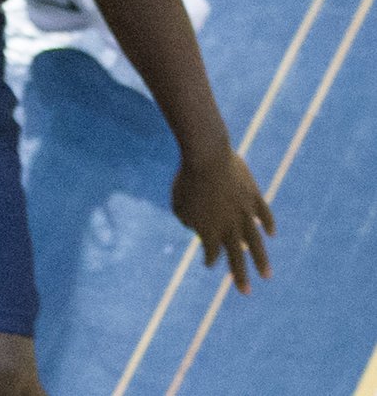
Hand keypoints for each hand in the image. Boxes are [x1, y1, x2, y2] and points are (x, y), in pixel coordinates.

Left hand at [171, 147, 272, 293]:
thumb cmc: (187, 180)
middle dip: (240, 275)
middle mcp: (230, 226)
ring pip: (255, 241)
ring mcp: (245, 212)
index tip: (208, 262)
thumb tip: (195, 226)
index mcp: (210, 229)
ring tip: (266, 275)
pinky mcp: (254, 196)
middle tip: (245, 292)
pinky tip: (270, 233)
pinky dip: (268, 224)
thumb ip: (186, 218)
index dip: (210, 258)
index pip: (212, 252)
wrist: (207, 156)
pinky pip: (264, 214)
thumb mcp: (179, 202)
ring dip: (260, 260)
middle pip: (236, 255)